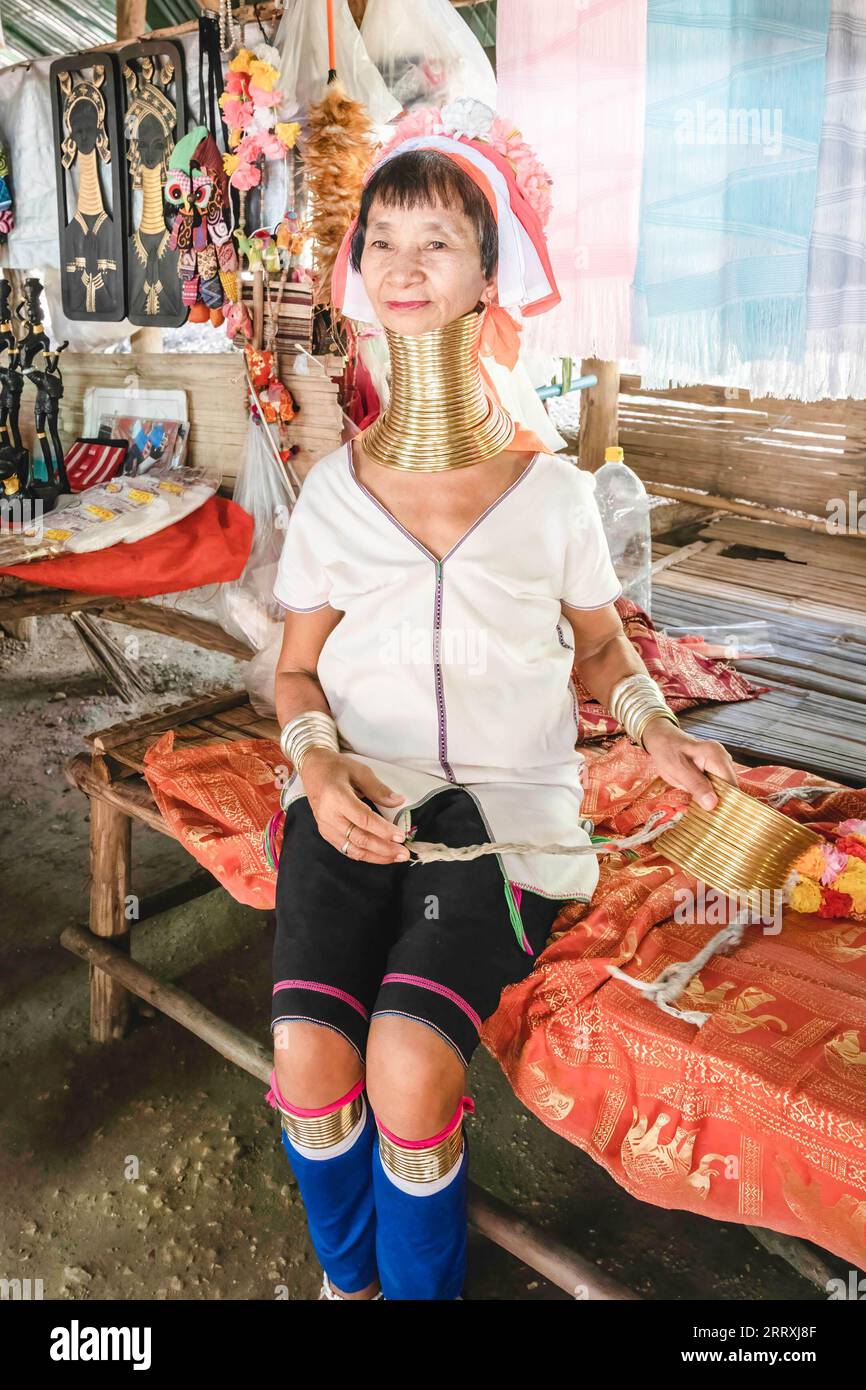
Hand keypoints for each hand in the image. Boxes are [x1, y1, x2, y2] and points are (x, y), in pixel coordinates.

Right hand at [300, 749, 410, 863]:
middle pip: (359, 838)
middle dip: (384, 849)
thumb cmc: (336, 768)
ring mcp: (326, 827)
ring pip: (353, 849)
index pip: (363, 819)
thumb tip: (398, 801)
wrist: (313, 770)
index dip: (383, 830)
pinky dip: (364, 855)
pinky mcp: (326, 833)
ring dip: (376, 856)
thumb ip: (379, 788)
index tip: (400, 836)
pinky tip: (380, 856)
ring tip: (395, 857)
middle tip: (404, 852)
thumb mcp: (360, 770)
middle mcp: (329, 815)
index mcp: (336, 796)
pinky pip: (346, 849)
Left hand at [640, 719, 736, 809]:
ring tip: (704, 811)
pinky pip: (719, 788)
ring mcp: (722, 765)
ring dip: (716, 802)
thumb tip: (712, 804)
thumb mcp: (677, 770)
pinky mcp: (717, 772)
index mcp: (716, 756)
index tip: (719, 819)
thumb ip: (695, 785)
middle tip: (708, 817)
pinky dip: (712, 796)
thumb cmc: (668, 753)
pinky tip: (702, 802)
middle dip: (721, 804)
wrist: (663, 742)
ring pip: (726, 790)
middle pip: (731, 789)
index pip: (732, 786)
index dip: (727, 803)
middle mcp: (724, 759)